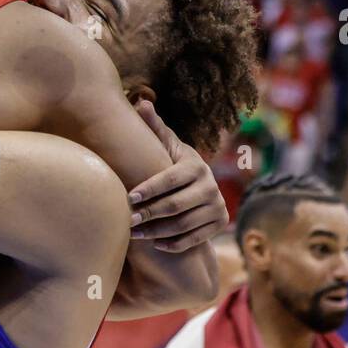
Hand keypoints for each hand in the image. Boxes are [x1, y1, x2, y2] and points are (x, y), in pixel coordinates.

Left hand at [126, 100, 228, 251]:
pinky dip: (174, 243)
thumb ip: (154, 128)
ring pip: (184, 224)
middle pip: (176, 205)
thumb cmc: (172, 164)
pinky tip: (155, 245)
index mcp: (195, 165)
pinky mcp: (219, 223)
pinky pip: (195, 239)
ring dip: (156, 232)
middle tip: (127, 221)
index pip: (170, 179)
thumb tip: (140, 102)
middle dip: (149, 214)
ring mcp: (217, 206)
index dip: (150, 189)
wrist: (199, 186)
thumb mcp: (166, 146)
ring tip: (134, 234)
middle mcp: (210, 185)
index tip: (129, 197)